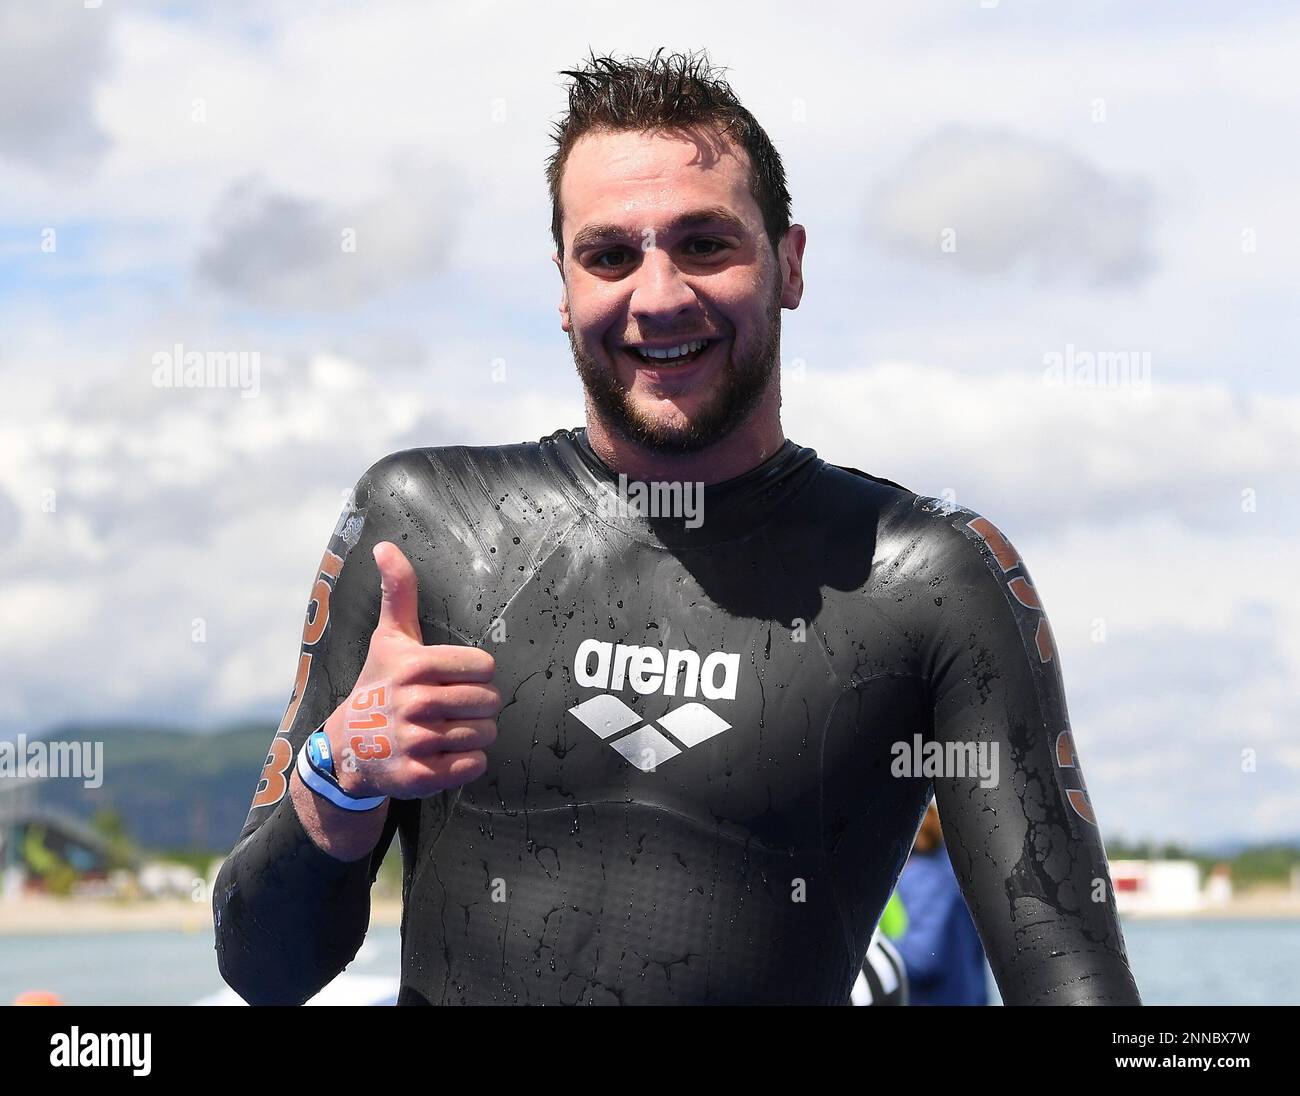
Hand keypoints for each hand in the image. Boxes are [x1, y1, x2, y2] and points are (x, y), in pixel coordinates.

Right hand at [324, 541, 498, 799]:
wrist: (348, 747)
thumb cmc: (379, 684)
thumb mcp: (389, 638)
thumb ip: (399, 592)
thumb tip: (385, 546)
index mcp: (415, 666)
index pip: (485, 667)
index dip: (476, 674)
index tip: (453, 678)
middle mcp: (413, 703)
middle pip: (488, 702)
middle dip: (478, 705)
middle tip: (452, 707)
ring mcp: (414, 742)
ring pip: (485, 734)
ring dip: (474, 733)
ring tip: (448, 729)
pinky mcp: (418, 777)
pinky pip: (474, 766)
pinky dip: (468, 762)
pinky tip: (445, 753)